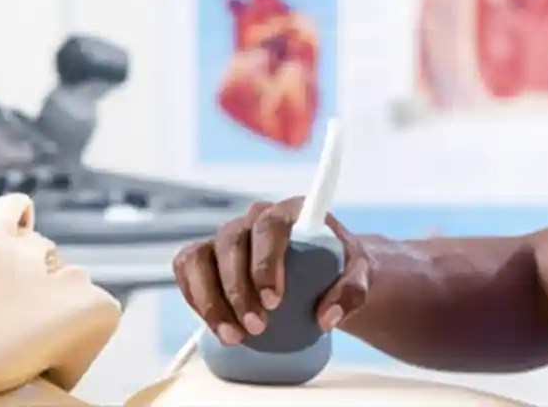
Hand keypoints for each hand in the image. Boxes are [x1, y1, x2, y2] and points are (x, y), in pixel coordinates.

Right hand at [171, 198, 371, 344]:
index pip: (270, 226)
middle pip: (232, 244)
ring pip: (202, 258)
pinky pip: (188, 269)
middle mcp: (255, 219)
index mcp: (292, 211)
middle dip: (238, 291)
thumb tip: (327, 316)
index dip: (265, 261)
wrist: (324, 274)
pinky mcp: (209, 257)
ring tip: (233, 336)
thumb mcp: (360, 276)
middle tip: (256, 328)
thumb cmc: (340, 268)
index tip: (273, 300)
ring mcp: (229, 237)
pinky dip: (195, 298)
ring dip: (211, 301)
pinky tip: (215, 325)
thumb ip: (352, 292)